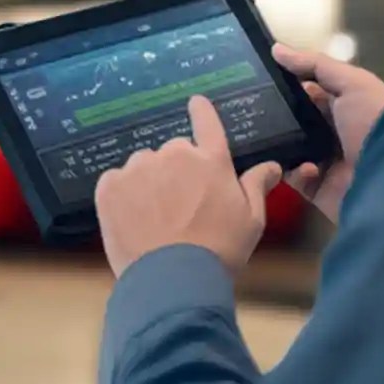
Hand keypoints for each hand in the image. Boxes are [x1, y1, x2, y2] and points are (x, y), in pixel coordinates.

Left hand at [95, 96, 283, 278]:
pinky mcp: (110, 186)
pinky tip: (132, 220)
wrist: (173, 281)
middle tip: (180, 205)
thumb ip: (257, 186)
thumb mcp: (251, 221)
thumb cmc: (219, 251)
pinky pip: (116, 181)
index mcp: (210, 160)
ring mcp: (139, 168)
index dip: (201, 110)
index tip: (195, 102)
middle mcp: (174, 154)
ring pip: (143, 166)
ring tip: (154, 218)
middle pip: (173, 152)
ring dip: (148, 182)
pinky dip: (122, 195)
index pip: (207, 122)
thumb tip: (273, 164)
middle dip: (176, 171)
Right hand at [273, 44, 383, 223]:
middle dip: (273, 116)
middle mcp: (331, 133)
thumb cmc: (375, 120)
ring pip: (287, 149)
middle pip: (293, 121)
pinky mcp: (317, 188)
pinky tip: (305, 165)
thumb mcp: (351, 82)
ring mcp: (323, 161)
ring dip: (278, 143)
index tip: (256, 80)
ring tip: (263, 136)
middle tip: (248, 108)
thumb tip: (276, 48)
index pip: (306, 93)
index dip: (284, 86)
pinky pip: (293, 177)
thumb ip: (314, 64)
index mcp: (342, 106)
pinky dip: (294, 171)